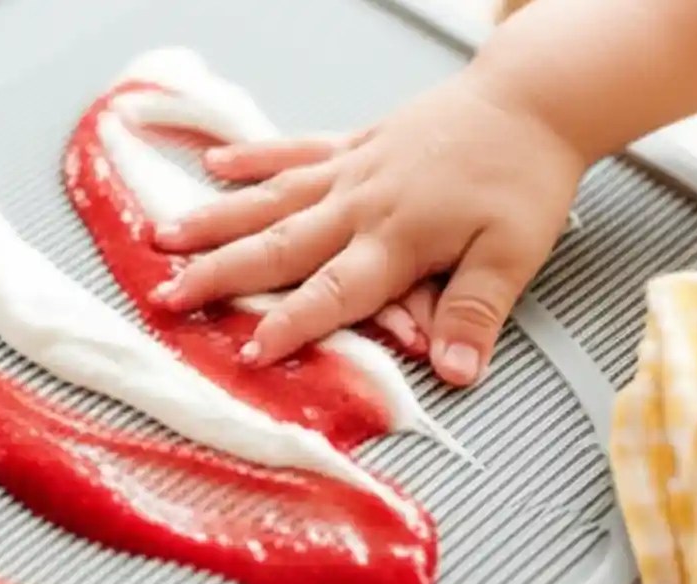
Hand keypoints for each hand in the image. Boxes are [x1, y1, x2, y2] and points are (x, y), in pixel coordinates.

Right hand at [149, 70, 587, 385]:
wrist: (532, 99)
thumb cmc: (523, 176)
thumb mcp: (513, 254)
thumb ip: (474, 311)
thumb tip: (455, 371)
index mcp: (396, 239)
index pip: (332, 293)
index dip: (290, 325)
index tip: (249, 351)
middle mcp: (361, 205)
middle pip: (278, 246)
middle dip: (219, 275)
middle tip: (167, 296)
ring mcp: (352, 170)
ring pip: (270, 199)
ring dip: (216, 220)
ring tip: (164, 236)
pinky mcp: (356, 144)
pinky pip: (294, 151)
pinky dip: (253, 158)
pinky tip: (216, 164)